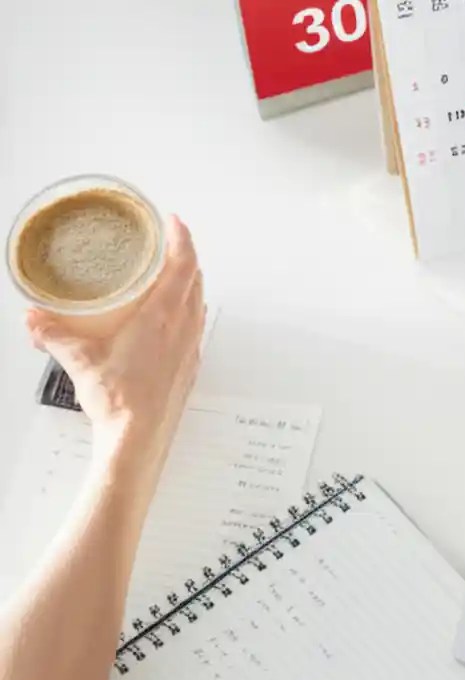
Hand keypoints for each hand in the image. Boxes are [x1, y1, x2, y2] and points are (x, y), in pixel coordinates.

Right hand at [25, 215, 204, 497]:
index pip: (183, 265)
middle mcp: (184, 328)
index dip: (182, 239)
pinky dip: (188, 311)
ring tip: (169, 275)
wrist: (138, 439)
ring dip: (188, 284)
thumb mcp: (79, 361)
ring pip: (198, 303)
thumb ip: (53, 334)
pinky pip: (196, 327)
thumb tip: (33, 317)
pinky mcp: (190, 366)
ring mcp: (191, 348)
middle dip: (184, 257)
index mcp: (162, 317)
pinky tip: (170, 318)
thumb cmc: (118, 401)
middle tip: (167, 243)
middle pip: (195, 279)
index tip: (174, 221)